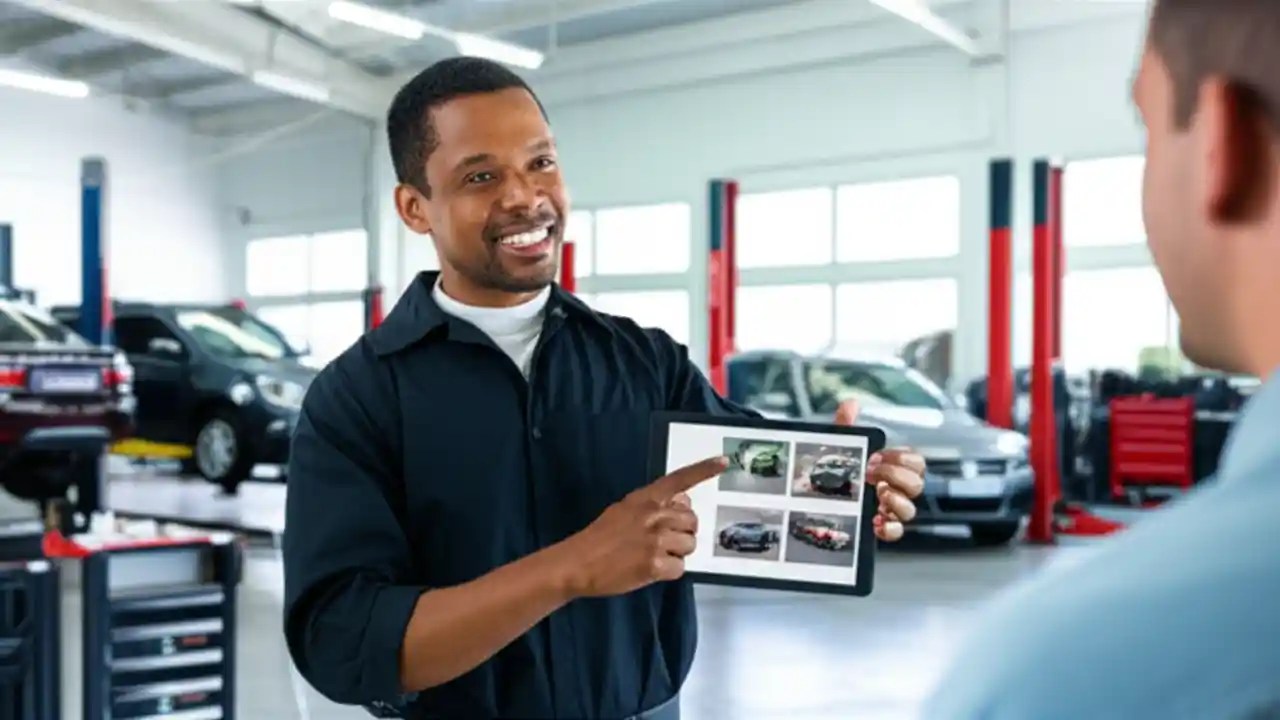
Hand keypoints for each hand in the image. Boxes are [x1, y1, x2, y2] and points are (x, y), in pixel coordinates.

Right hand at [559, 456, 727, 597]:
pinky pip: (680, 568)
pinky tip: (650, 570)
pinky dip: (669, 572)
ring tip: (653, 556)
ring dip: (677, 553)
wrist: (578, 563)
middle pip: (692, 521)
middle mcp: (655, 515)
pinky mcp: (656, 565)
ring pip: (689, 545)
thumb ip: (653, 504)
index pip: (679, 480)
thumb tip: (682, 500)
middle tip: (662, 541)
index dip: (704, 470)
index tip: (724, 461)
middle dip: (683, 533)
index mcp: (646, 498)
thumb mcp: (624, 509)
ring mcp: (656, 540)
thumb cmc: (600, 537)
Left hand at [834, 400, 925, 541]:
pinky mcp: (881, 529)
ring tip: (878, 495)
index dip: (902, 458)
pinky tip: (875, 522)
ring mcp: (890, 511)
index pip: (916, 462)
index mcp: (892, 469)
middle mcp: (896, 490)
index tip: (877, 456)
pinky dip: (890, 529)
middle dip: (897, 476)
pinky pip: (896, 533)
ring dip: (897, 501)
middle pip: (917, 484)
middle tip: (872, 473)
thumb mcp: (842, 448)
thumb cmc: (838, 473)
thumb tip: (850, 402)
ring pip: (911, 510)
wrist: (820, 503)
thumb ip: (847, 426)